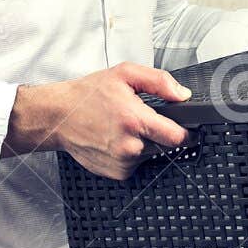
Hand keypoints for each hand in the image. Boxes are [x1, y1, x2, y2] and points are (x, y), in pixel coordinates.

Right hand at [3, 62, 192, 179]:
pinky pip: (136, 164)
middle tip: (143, 119)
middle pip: (166, 146)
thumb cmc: (88, 95)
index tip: (189, 128)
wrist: (58, 116)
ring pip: (151, 155)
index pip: (177, 137)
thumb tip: (182, 95)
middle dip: (161, 134)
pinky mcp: (116, 173)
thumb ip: (159, 82)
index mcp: (134, 120)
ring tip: (125, 128)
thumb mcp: (125, 74)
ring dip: (146, 143)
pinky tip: (118, 140)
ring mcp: (122, 162)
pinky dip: (133, 154)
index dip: (187, 132)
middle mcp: (130, 146)